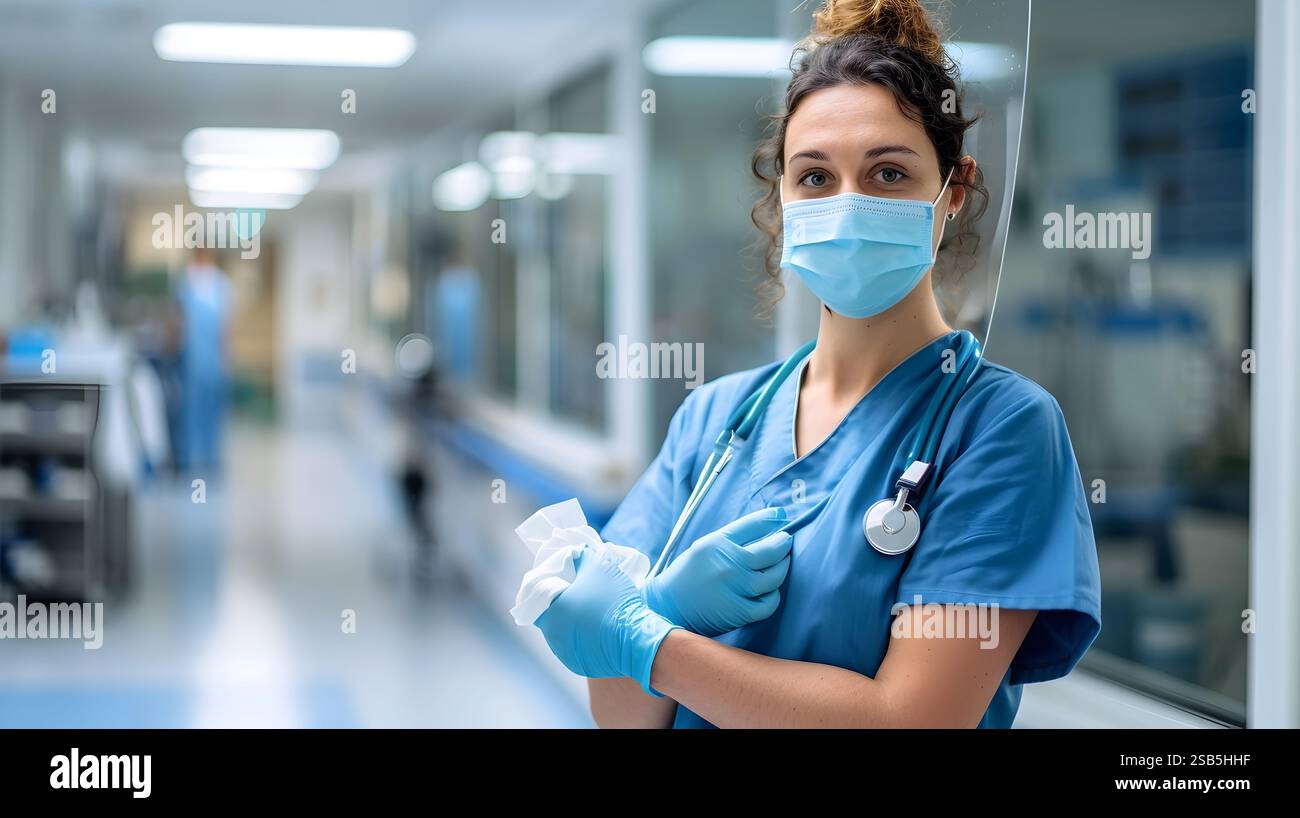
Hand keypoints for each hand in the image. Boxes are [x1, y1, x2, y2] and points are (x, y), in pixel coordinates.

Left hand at [535, 546, 677, 694]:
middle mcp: (552, 637)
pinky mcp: (580, 665)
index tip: (562, 581)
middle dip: (563, 603)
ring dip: (573, 621)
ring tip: (593, 610)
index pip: (536, 598)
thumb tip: (574, 556)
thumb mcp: (597, 566)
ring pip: (563, 631)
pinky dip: (584, 637)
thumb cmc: (614, 600)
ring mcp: (565, 654)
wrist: (637, 638)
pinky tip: (600, 628)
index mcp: (550, 613)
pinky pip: (576, 646)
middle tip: (581, 593)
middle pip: (551, 614)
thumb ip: (579, 557)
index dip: (548, 586)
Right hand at [643, 507, 792, 636]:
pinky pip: (769, 603)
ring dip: (782, 568)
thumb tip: (767, 526)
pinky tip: (770, 589)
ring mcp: (735, 589)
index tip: (781, 515)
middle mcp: (727, 564)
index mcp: (716, 544)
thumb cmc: (689, 574)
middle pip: (770, 551)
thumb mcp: (705, 547)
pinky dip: (773, 595)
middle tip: (785, 541)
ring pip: (774, 576)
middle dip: (783, 543)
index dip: (771, 518)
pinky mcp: (739, 612)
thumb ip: (733, 539)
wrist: (667, 606)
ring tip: (781, 563)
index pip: (753, 525)